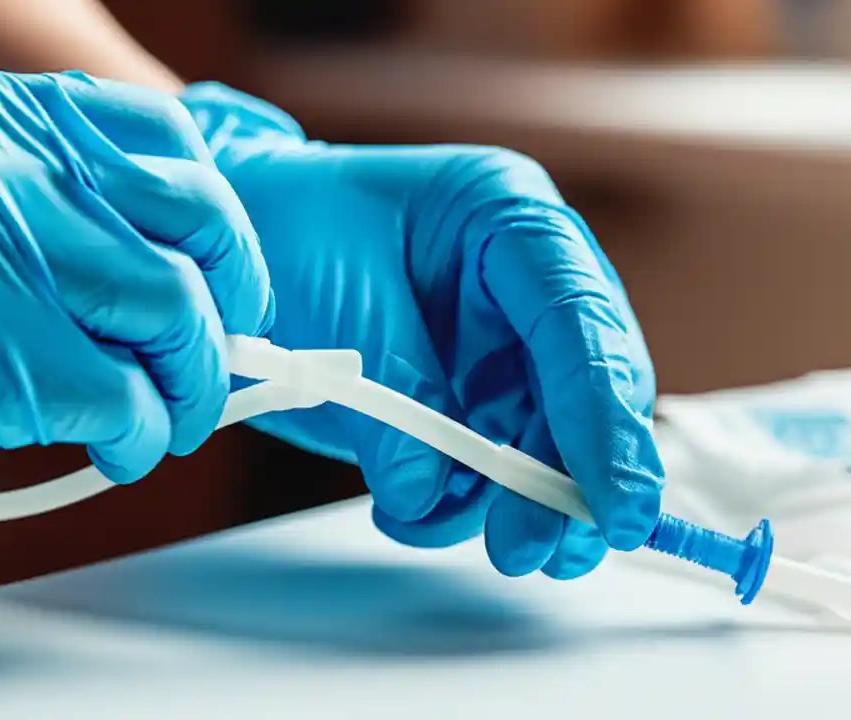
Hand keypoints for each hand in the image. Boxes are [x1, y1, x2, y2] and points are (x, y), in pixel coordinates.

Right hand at [0, 70, 272, 480]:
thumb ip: (25, 199)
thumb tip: (155, 265)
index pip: (160, 133)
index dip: (208, 211)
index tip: (216, 263)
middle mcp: (9, 170)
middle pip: (199, 222)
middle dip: (232, 296)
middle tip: (214, 350)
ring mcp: (14, 260)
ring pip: (180, 313)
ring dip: (191, 382)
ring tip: (166, 417)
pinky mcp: (11, 360)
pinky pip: (133, 401)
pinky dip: (142, 437)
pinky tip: (115, 451)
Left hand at [184, 83, 662, 578]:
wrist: (233, 242)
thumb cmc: (282, 229)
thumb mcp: (338, 300)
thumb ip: (397, 397)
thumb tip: (432, 492)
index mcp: (511, 220)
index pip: (580, 321)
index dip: (606, 419)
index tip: (617, 508)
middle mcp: (527, 286)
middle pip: (589, 392)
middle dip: (570, 480)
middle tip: (533, 548)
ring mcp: (504, 346)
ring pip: (551, 442)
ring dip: (517, 504)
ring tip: (467, 537)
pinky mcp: (472, 398)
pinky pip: (490, 468)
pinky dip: (461, 505)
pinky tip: (416, 512)